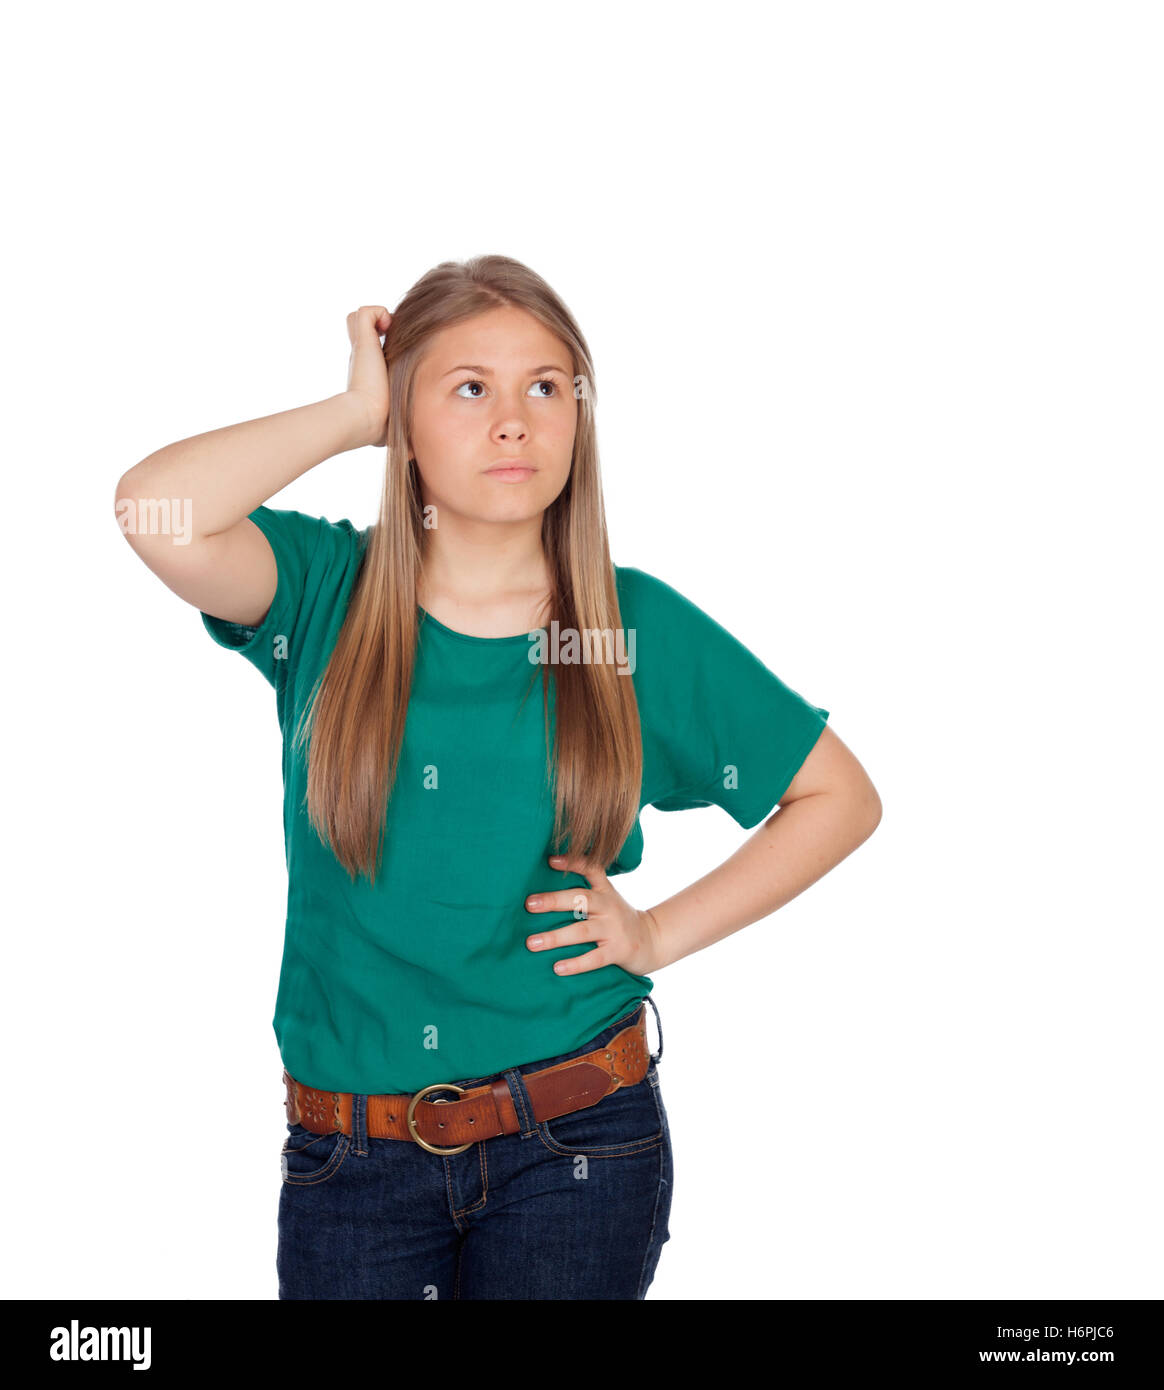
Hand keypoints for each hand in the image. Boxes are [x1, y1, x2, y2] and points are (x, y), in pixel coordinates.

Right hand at [345, 305, 391, 447]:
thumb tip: (413, 458)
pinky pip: (366, 311)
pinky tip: (387, 329)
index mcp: (370, 374)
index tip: (403, 354)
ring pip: (361, 317)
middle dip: (382, 330)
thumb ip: (405, 435)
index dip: (385, 346)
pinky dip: (378, 314)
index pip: (373, 349)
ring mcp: (361, 348)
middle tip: (395, 340)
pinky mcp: (362, 341)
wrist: (365, 418)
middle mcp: (363, 358)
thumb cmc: (383, 427)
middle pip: (364, 329)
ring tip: (389, 333)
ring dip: (376, 319)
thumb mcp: (398, 426)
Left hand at [525, 853, 667, 976]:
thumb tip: (547, 878)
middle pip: (581, 899)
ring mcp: (614, 929)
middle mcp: (609, 907)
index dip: (572, 863)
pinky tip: (557, 968)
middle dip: (554, 901)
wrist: (652, 941)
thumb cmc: (618, 918)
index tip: (551, 860)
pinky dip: (576, 964)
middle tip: (529, 905)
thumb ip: (585, 889)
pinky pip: (594, 958)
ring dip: (556, 937)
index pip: (591, 869)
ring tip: (532, 943)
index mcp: (604, 891)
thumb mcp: (607, 897)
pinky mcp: (618, 951)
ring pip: (582, 931)